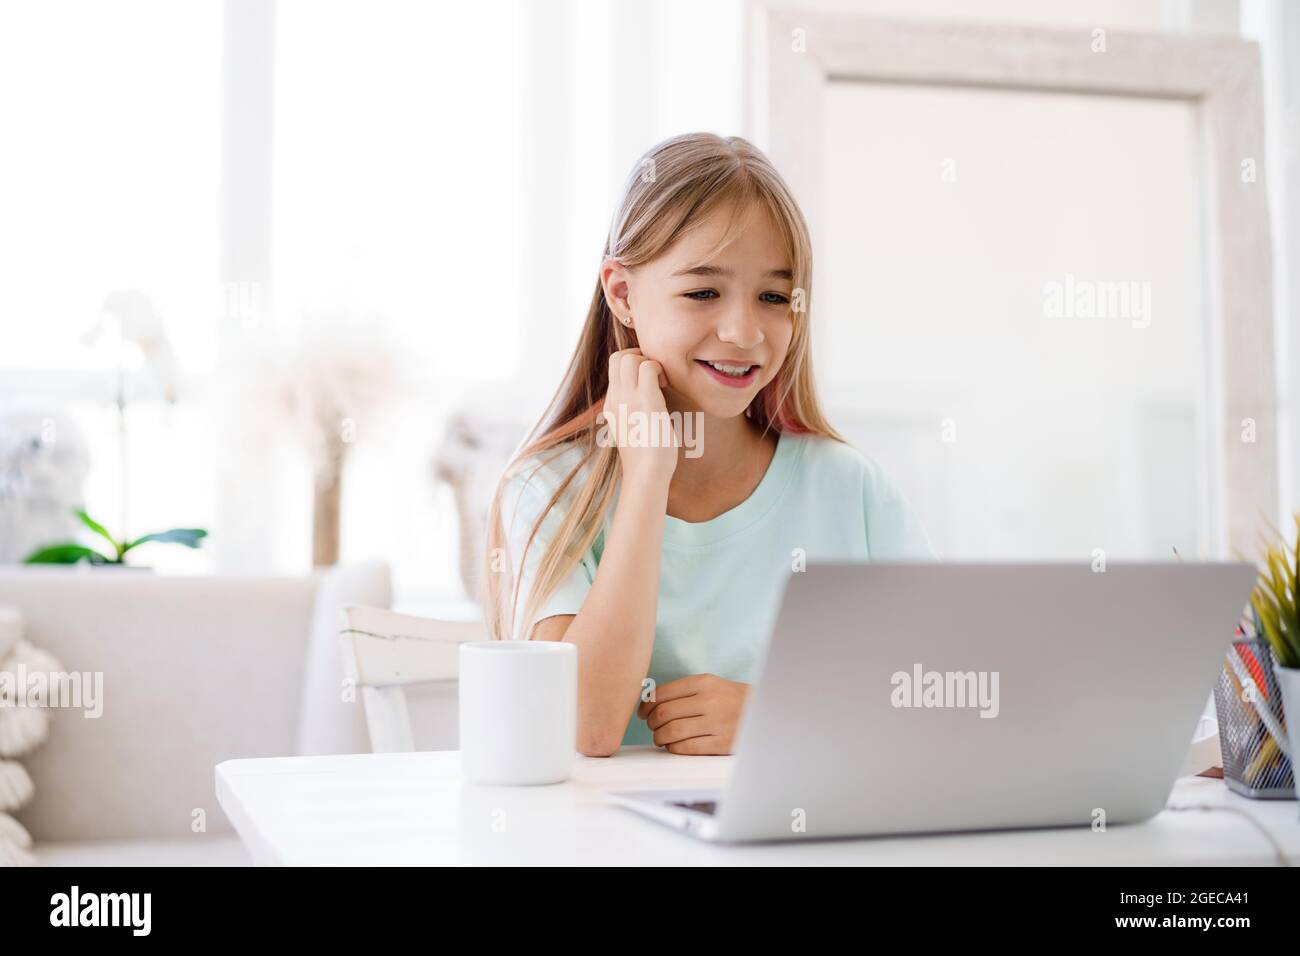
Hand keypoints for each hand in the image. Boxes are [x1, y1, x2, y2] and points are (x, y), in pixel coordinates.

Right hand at [603, 348, 678, 488]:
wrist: (646, 474)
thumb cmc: (648, 459)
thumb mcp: (635, 432)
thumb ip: (637, 415)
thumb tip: (654, 407)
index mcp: (612, 405)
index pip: (613, 369)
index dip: (632, 364)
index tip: (650, 379)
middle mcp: (615, 399)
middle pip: (616, 357)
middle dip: (638, 356)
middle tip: (655, 374)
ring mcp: (627, 399)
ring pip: (628, 357)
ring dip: (648, 362)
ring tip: (661, 381)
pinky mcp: (645, 401)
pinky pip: (648, 366)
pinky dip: (659, 368)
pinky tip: (667, 386)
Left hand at [636, 674, 749, 754]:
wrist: (764, 713)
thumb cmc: (730, 699)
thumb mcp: (711, 685)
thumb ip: (683, 691)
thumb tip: (649, 701)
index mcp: (704, 682)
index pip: (662, 693)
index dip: (646, 705)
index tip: (643, 712)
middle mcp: (710, 701)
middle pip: (664, 713)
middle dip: (651, 722)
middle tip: (653, 726)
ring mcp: (716, 723)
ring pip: (672, 732)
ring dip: (659, 737)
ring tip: (661, 738)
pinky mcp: (721, 743)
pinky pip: (686, 747)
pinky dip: (673, 748)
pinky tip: (675, 745)